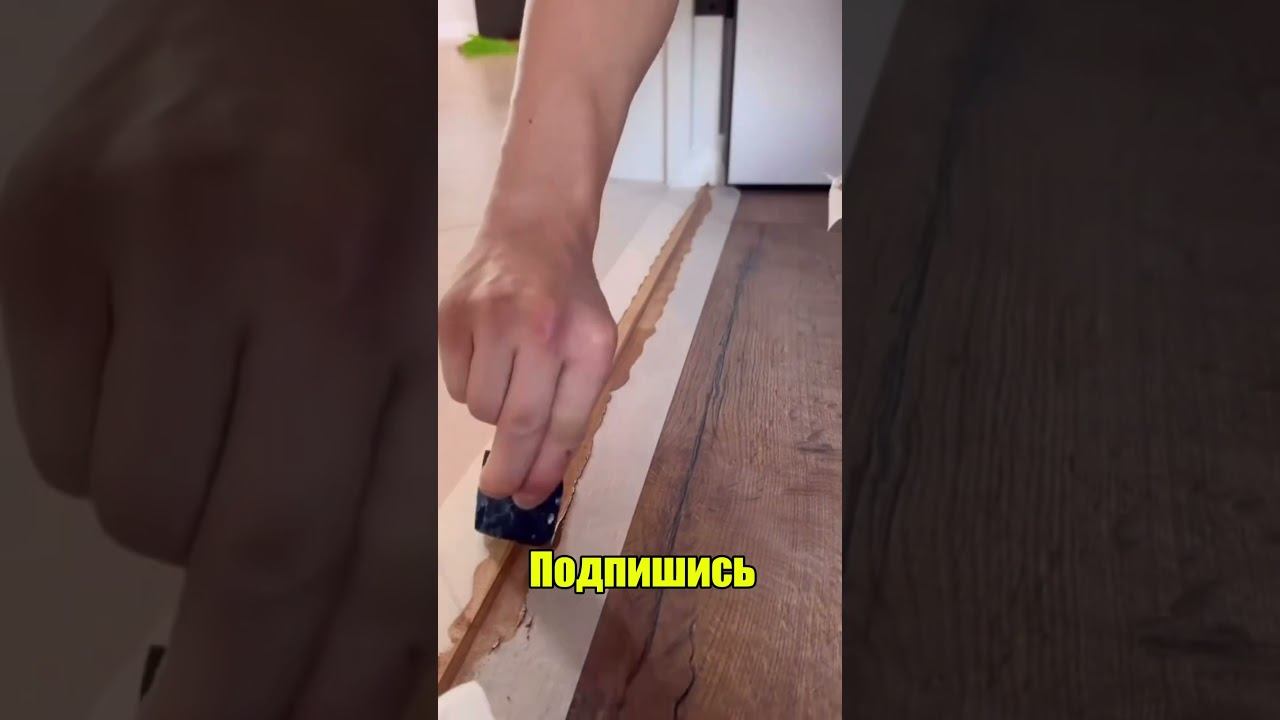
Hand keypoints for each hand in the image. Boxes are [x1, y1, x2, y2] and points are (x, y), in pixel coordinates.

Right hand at [0, 1, 434, 717]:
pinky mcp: (33, 234)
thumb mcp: (419, 307)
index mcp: (375, 292)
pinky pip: (58, 434)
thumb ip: (388, 465)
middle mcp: (255, 266)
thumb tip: (363, 638)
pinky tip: (153, 359)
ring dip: (181, 516)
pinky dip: (108, 439)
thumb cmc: (366, 159)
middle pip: (234, 548)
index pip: (340, 550)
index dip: (318, 687)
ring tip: (217, 422)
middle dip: (233, 673)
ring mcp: (123, 243)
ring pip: (135, 506)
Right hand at [438, 214, 615, 508]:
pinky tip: (486, 358)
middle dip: (509, 470)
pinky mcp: (453, 315)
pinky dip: (470, 387)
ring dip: (492, 414)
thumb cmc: (569, 300)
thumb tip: (537, 476)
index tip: (530, 499)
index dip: (546, 469)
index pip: (566, 422)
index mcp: (588, 342)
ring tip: (507, 379)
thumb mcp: (592, 345)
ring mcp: (492, 319)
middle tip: (499, 492)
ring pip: (482, 408)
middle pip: (520, 423)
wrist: (534, 231)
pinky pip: (456, 385)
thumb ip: (572, 405)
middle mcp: (541, 329)